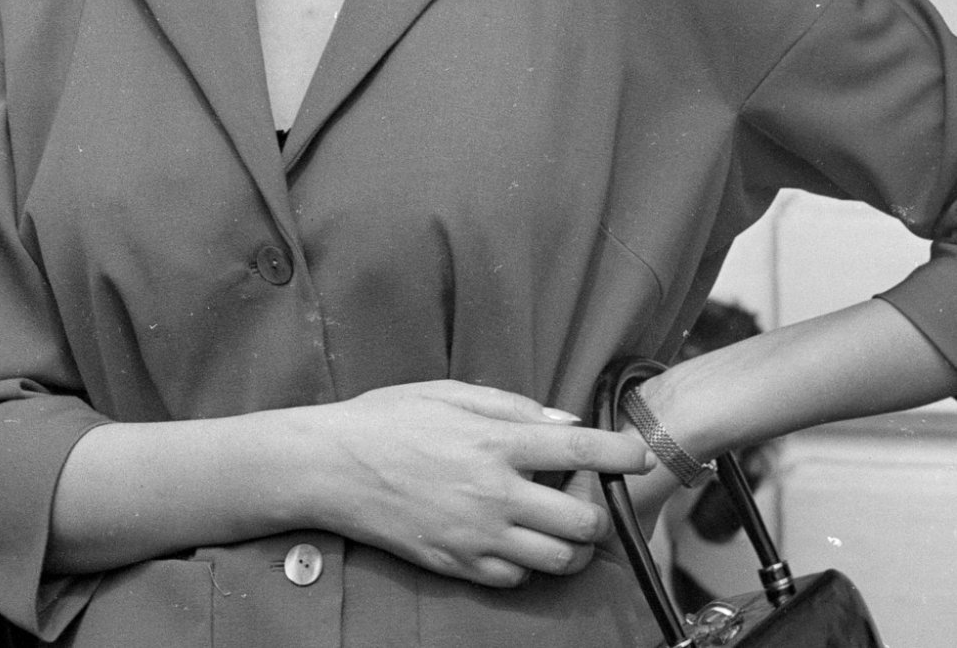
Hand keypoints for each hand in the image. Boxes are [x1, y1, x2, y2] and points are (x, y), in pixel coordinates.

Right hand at [310, 380, 651, 588]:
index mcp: (495, 442)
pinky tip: (519, 536)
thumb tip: (565, 420)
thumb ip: (513, 407)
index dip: (620, 452)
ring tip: (560, 519)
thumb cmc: (389, 419)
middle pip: (582, 521)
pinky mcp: (459, 565)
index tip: (640, 453)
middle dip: (600, 510)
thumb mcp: (450, 393)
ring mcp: (478, 536)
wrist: (333, 467)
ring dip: (572, 543)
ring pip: (558, 559)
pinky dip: (530, 562)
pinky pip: (517, 578)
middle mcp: (495, 494)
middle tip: (588, 492)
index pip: (579, 448)